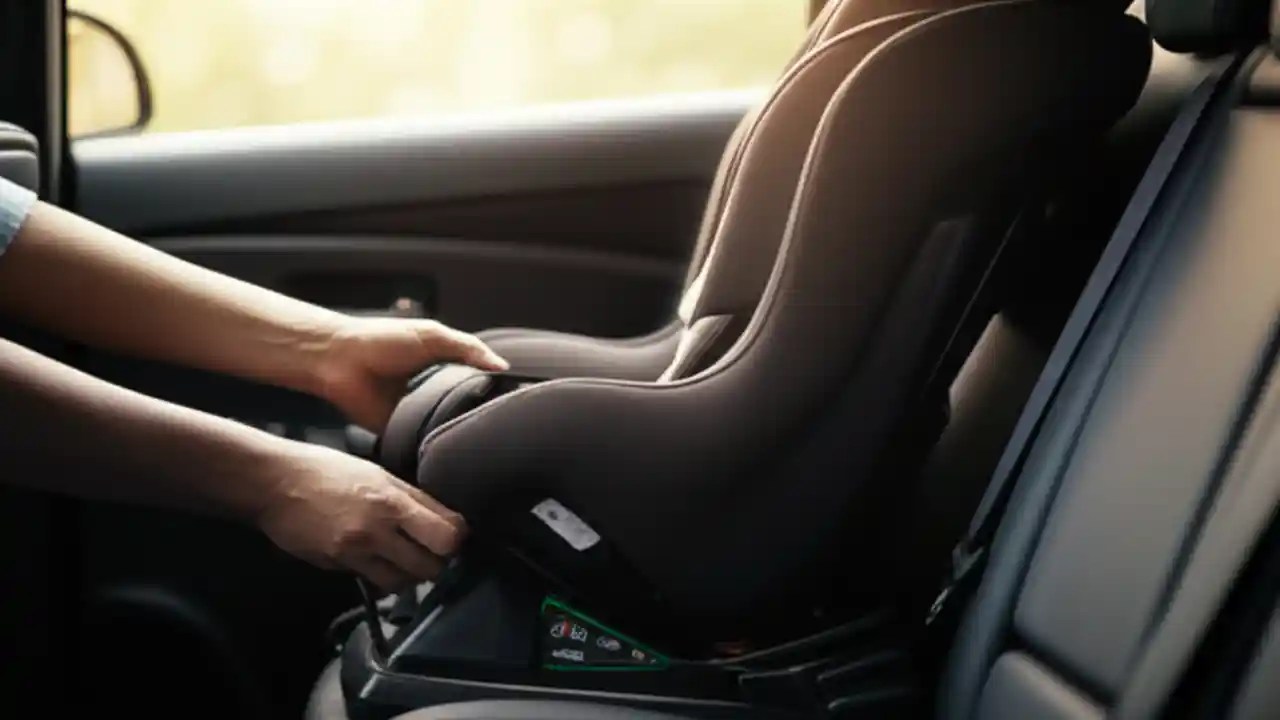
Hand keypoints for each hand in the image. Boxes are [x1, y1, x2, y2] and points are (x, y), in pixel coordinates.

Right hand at [256, 442, 467, 592]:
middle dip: (438, 563)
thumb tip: (450, 521)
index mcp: (391, 502)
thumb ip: (414, 499)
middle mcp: (375, 532)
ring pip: (402, 583)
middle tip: (434, 553)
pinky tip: (378, 560)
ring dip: (411, 575)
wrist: (276, 483)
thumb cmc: (328, 470)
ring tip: (407, 559)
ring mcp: (353, 554)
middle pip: (429, 568)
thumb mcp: (378, 473)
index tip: (455, 536)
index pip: (445, 537)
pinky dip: (382, 575)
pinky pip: (372, 581)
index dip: (456, 540)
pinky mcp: (335, 567)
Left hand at [316, 316, 507, 431]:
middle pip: (464, 407)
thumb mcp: (433, 335)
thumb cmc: (382, 340)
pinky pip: (421, 442)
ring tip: (478, 439)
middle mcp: (432, 392)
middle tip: (501, 425)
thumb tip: (502, 366)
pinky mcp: (400, 432)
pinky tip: (447, 446)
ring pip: (445, 427)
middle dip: (478, 415)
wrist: (341, 360)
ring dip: (456, 430)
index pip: (476, 381)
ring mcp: (416, 413)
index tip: (515, 400)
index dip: (493, 389)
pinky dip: (431, 444)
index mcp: (443, 367)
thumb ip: (468, 348)